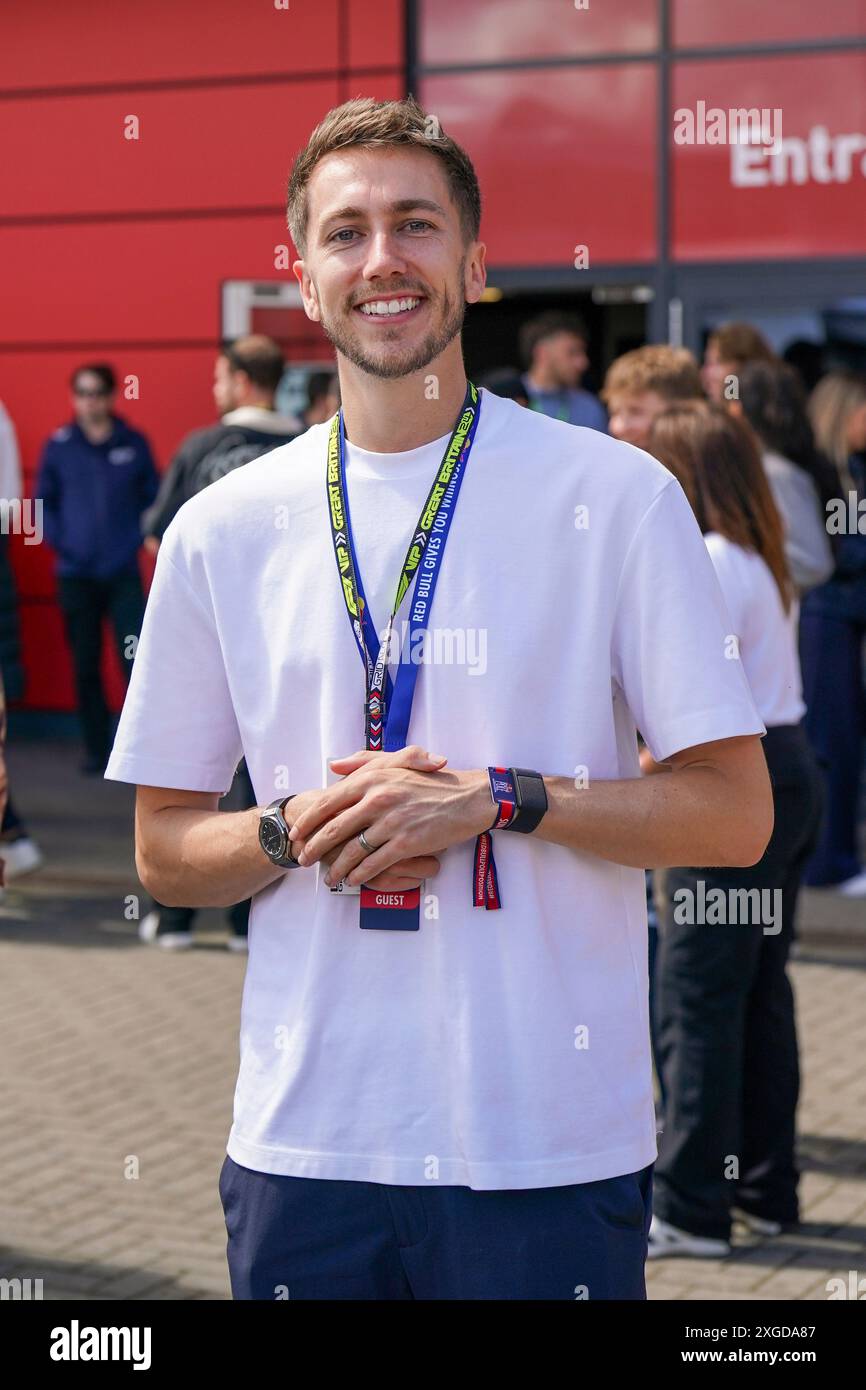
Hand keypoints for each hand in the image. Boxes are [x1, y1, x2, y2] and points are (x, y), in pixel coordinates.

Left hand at [288, 745, 492, 886]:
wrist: (467, 797)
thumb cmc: (431, 780)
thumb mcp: (396, 762)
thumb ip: (362, 762)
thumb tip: (333, 766)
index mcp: (371, 779)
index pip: (328, 802)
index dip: (308, 821)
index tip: (296, 833)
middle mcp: (377, 799)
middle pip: (333, 829)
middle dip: (313, 848)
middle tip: (303, 859)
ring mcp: (391, 822)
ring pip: (352, 850)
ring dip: (336, 867)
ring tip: (328, 877)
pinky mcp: (406, 842)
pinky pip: (374, 863)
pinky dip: (360, 874)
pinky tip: (353, 880)